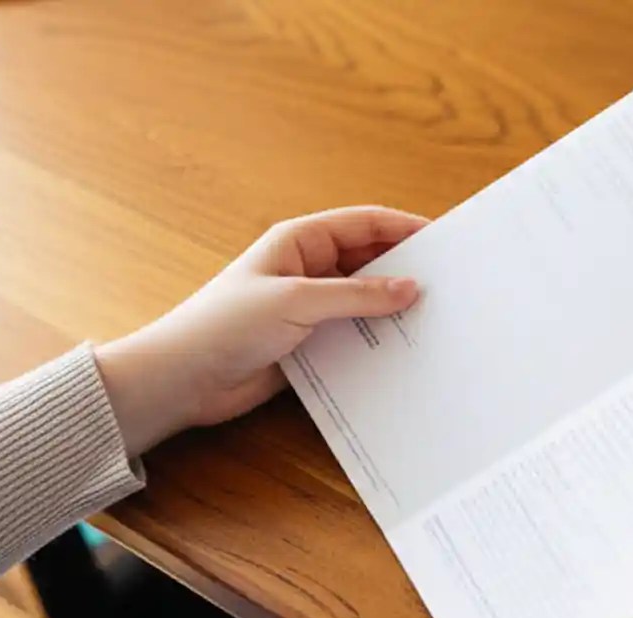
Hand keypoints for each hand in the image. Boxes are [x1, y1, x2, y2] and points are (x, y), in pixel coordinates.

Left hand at [95, 206, 426, 455]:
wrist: (183, 379)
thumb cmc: (225, 326)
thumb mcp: (296, 302)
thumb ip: (357, 295)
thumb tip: (410, 289)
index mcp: (301, 241)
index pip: (365, 223)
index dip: (405, 227)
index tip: (445, 241)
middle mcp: (308, 269)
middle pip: (371, 260)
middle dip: (406, 270)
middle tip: (449, 284)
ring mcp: (310, 307)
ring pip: (366, 300)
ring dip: (394, 309)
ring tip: (435, 320)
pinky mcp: (310, 342)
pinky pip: (355, 334)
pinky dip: (378, 340)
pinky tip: (404, 351)